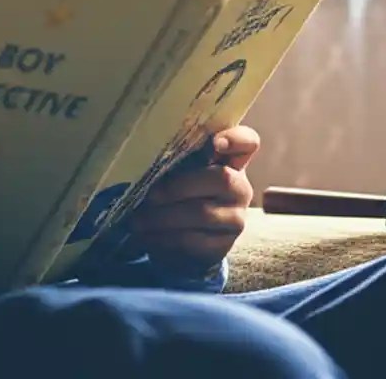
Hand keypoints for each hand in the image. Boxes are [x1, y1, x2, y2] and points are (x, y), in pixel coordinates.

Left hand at [130, 126, 258, 274]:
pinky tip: (146, 236)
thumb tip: (145, 156)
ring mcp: (236, 218)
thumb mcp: (183, 172)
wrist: (188, 238)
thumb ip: (178, 159)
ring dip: (164, 217)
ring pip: (202, 213)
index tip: (216, 143)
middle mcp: (240, 188)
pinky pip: (194, 240)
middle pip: (221, 179)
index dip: (236, 139)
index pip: (248, 142)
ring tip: (138, 220)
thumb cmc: (183, 194)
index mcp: (232, 161)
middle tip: (150, 195)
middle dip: (179, 187)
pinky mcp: (223, 245)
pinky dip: (165, 238)